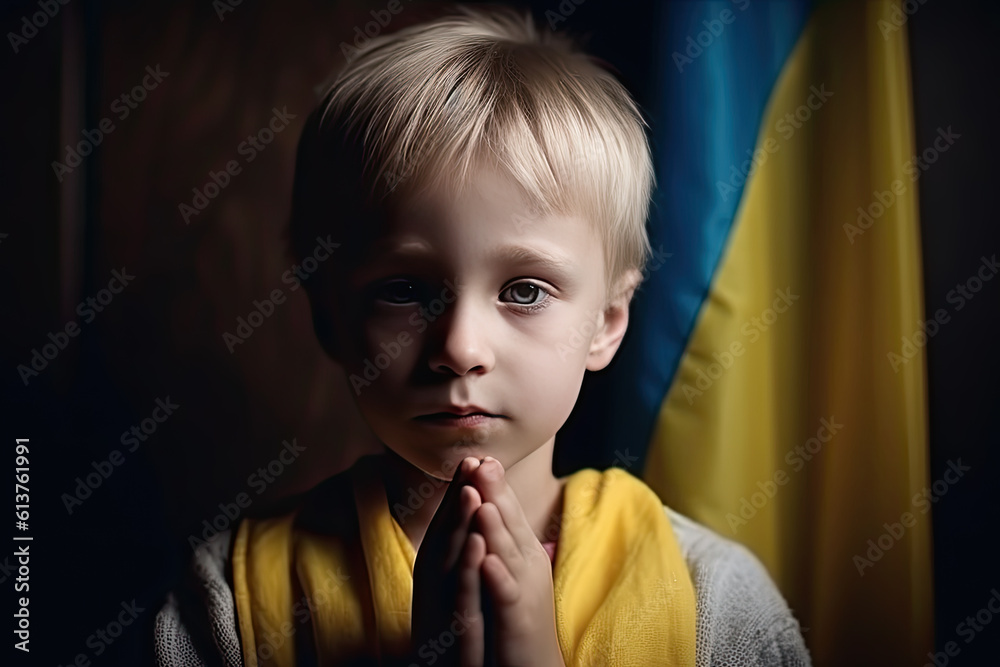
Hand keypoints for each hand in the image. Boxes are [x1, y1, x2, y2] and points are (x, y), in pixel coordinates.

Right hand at [411, 457, 485, 665]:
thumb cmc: (452, 635)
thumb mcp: (454, 593)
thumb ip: (458, 561)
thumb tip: (470, 531)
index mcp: (438, 574)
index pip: (451, 526)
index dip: (460, 493)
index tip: (471, 459)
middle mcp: (435, 585)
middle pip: (447, 533)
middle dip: (459, 496)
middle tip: (470, 459)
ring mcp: (441, 605)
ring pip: (451, 559)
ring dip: (460, 522)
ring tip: (472, 489)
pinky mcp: (452, 628)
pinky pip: (461, 593)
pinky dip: (467, 567)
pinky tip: (478, 542)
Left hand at [459, 457, 565, 666]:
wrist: (531, 664)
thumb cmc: (516, 616)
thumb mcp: (509, 570)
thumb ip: (502, 538)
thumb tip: (490, 505)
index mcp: (523, 550)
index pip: (507, 510)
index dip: (494, 484)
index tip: (478, 455)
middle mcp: (528, 564)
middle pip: (510, 522)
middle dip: (496, 492)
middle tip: (482, 461)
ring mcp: (525, 589)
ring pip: (508, 553)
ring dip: (496, 526)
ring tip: (482, 500)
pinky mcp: (518, 618)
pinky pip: (506, 594)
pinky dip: (497, 576)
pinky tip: (485, 559)